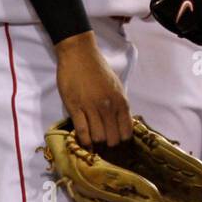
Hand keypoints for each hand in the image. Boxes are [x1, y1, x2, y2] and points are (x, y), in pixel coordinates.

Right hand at [55, 31, 130, 148]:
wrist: (79, 55)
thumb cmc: (99, 70)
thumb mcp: (116, 87)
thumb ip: (119, 105)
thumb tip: (122, 124)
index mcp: (121, 101)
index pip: (126, 131)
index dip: (122, 140)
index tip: (117, 142)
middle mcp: (108, 106)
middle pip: (112, 138)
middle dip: (109, 145)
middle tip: (104, 146)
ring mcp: (91, 108)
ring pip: (97, 137)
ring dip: (96, 144)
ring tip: (93, 144)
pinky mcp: (75, 107)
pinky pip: (82, 131)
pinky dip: (83, 141)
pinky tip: (84, 143)